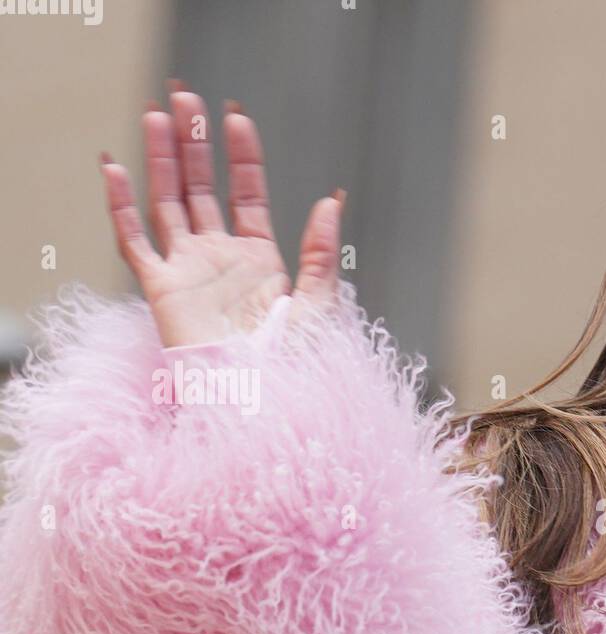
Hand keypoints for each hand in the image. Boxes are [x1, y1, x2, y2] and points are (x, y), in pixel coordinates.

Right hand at [99, 81, 344, 348]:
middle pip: (200, 189)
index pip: (246, 194)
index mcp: (260, 260)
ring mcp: (188, 272)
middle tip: (187, 99)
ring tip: (156, 113)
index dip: (241, 156)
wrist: (265, 401)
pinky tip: (114, 167)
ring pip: (167, 203)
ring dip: (159, 159)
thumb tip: (330, 200)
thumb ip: (322, 252)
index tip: (236, 117)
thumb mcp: (320, 302)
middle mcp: (220, 259)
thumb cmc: (300, 364)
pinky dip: (120, 206)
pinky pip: (134, 241)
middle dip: (193, 145)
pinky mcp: (161, 291)